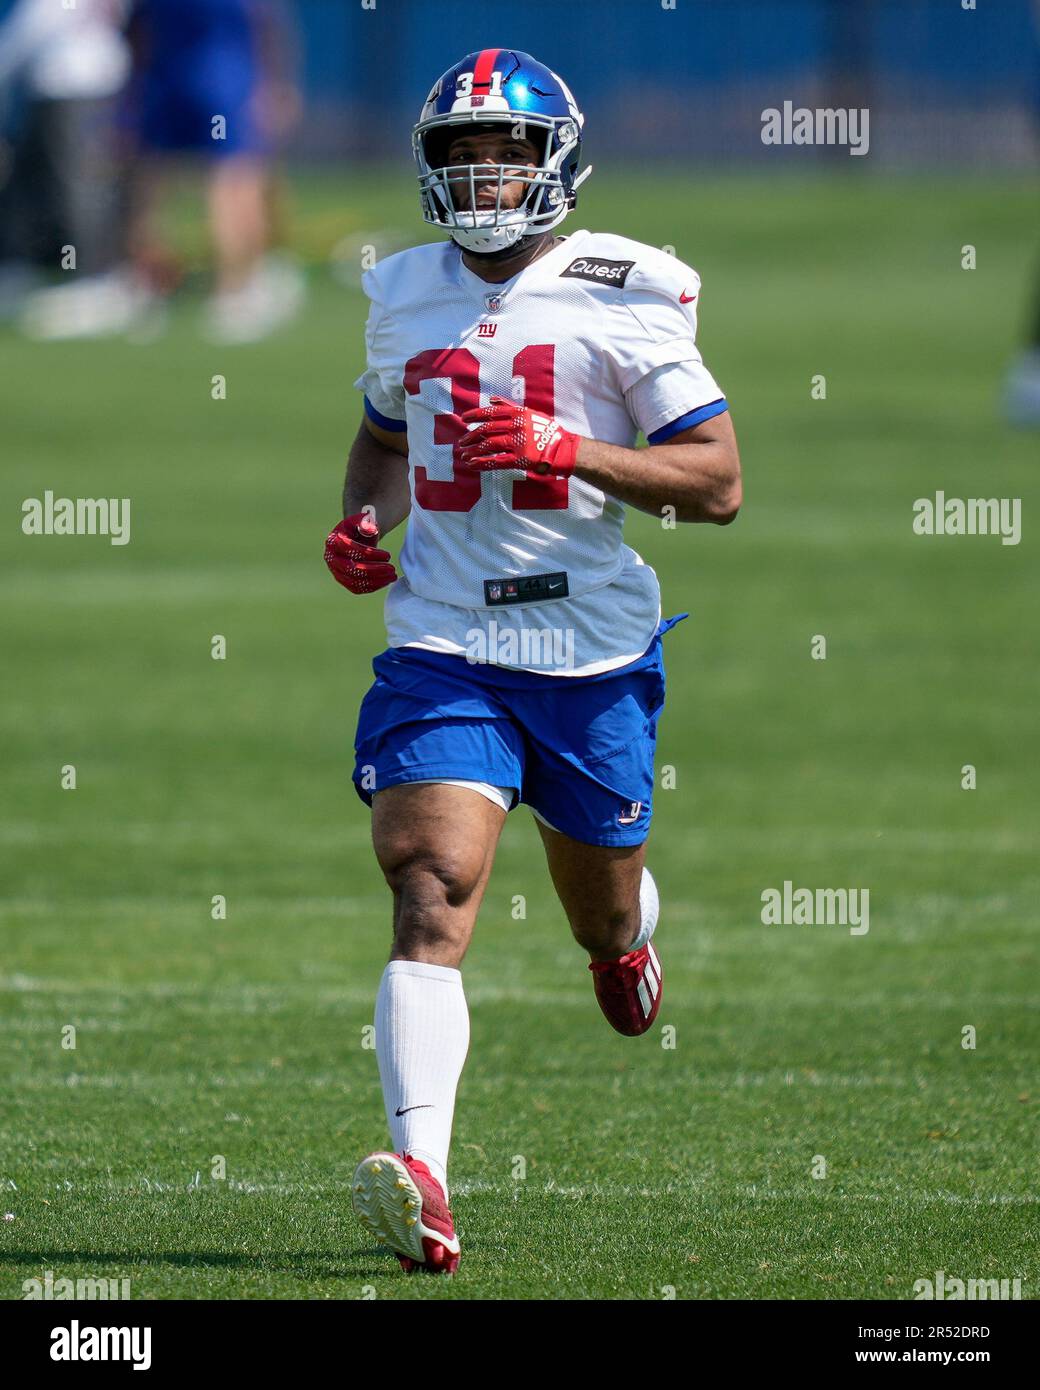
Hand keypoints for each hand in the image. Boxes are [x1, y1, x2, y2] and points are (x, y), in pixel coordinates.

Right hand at [324, 513, 396, 593]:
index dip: (370, 554)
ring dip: (376, 581)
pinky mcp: (343, 580)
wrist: (355, 537)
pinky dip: (372, 587)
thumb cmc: (360, 527)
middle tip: (392, 569)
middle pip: (351, 569)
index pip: (350, 550)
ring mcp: (336, 571)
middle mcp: (331, 558)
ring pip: (354, 582)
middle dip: (374, 570)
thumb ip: (366, 522)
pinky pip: (357, 588)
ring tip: (393, 576)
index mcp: (333, 541)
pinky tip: (386, 581)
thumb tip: (369, 529)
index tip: (388, 555)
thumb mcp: (363, 520)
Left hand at [457, 395, 580, 475]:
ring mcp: (518, 443)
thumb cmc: (548, 430)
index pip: (491, 412)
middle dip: (471, 435)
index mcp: (518, 414)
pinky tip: (472, 464)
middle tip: (462, 441)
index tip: (463, 418)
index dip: (475, 415)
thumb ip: (510, 406)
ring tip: (464, 454)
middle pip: (487, 429)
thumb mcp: (531, 413)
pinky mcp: (520, 460)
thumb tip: (492, 399)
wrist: (564, 448)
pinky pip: (497, 461)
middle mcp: (516, 427)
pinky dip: (482, 463)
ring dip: (474, 450)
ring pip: (489, 445)